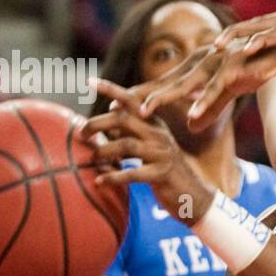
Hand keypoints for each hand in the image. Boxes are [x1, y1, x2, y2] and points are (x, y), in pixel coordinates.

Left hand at [83, 82, 215, 221]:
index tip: (89, 81)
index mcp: (154, 124)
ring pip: (125, 145)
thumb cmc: (165, 168)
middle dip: (97, 124)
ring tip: (92, 159)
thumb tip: (110, 109)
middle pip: (122, 119)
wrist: (193, 193)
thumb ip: (133, 128)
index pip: (132, 101)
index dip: (111, 90)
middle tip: (82, 134)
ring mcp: (161, 153)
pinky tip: (100, 182)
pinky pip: (132, 173)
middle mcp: (159, 134)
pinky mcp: (162, 173)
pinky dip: (112, 177)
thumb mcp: (152, 143)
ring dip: (103, 151)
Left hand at [116, 39, 275, 131]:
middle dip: (139, 95)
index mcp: (198, 68)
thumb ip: (208, 108)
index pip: (163, 82)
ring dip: (164, 98)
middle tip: (112, 105)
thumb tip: (191, 126)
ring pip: (186, 84)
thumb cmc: (254, 67)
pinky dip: (204, 101)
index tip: (113, 103)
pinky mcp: (236, 68)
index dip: (140, 93)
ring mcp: (217, 63)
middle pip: (166, 82)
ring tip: (144, 111)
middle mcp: (202, 62)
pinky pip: (217, 89)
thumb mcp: (228, 92)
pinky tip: (192, 115)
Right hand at [213, 0, 275, 74]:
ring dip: (238, 35)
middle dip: (239, 35)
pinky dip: (248, 36)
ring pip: (259, 24)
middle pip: (262, 23)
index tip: (247, 50)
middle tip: (215, 47)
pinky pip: (266, 29)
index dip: (265, 40)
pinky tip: (235, 49)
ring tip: (215, 48)